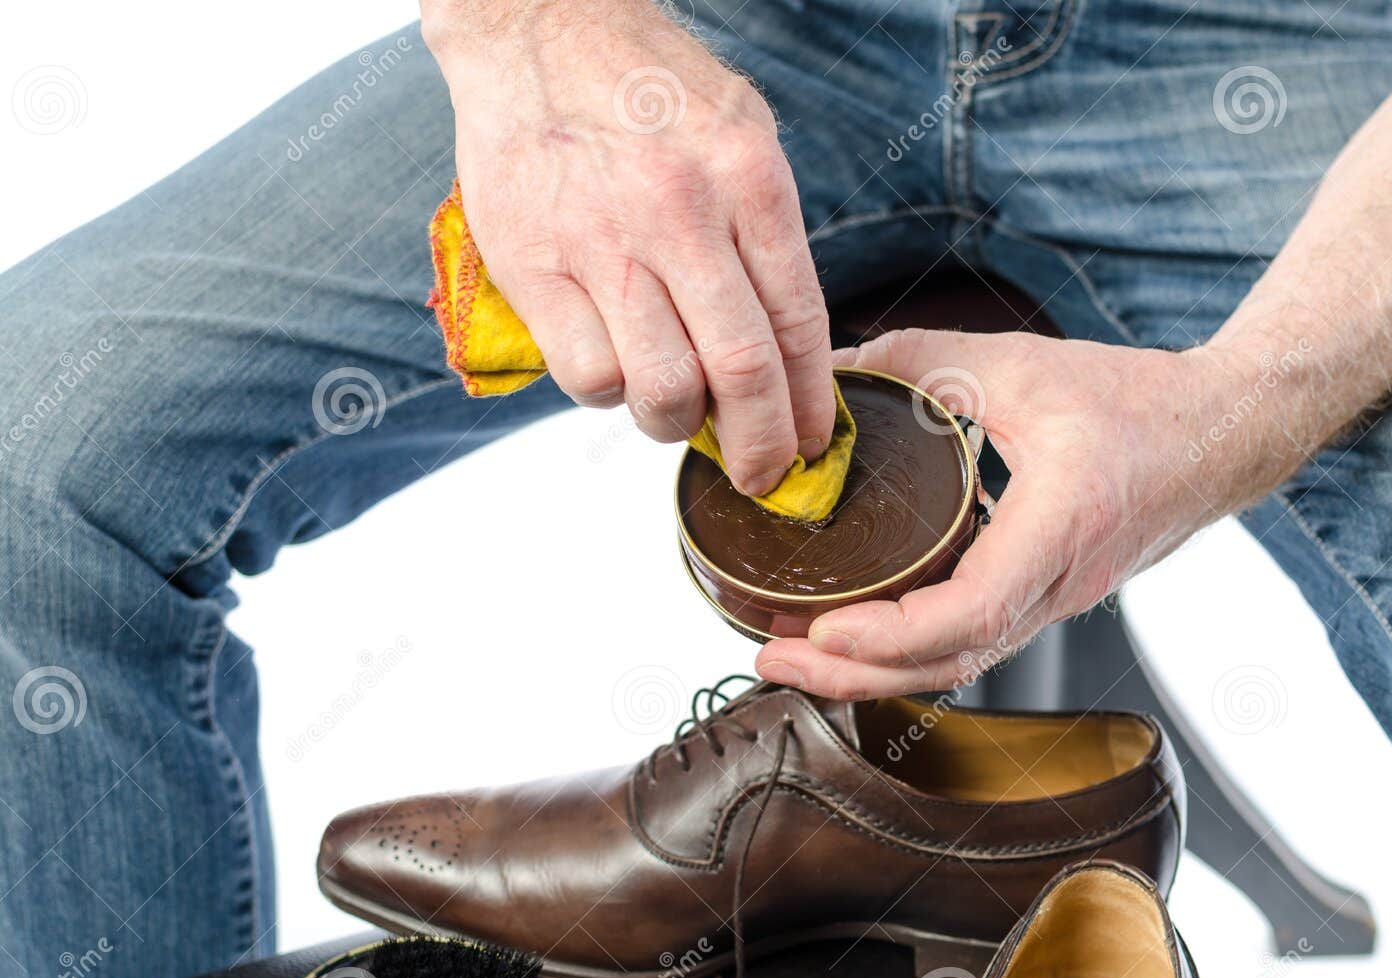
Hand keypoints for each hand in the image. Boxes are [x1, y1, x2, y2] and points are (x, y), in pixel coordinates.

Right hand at [423, 0, 833, 494]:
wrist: (537, 26)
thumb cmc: (647, 87)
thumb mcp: (742, 134)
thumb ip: (767, 235)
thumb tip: (788, 350)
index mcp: (750, 179)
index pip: (798, 326)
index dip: (811, 405)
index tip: (814, 443)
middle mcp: (682, 213)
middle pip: (741, 373)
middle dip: (761, 447)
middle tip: (762, 474)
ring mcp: (603, 242)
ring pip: (662, 389)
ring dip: (677, 425)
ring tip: (677, 412)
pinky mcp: (533, 266)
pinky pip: (588, 376)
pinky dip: (610, 394)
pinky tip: (616, 364)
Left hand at [756, 328, 1272, 698]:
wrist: (1222, 435)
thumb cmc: (1139, 402)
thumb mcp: (1024, 365)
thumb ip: (925, 359)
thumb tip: (834, 368)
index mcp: (1060, 527)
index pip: (969, 615)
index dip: (889, 635)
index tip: (821, 627)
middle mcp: (1056, 585)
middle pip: (947, 664)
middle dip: (851, 676)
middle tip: (769, 659)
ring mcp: (1052, 603)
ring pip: (955, 665)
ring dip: (870, 672)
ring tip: (792, 655)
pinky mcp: (1042, 600)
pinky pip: (968, 644)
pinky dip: (905, 651)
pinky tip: (854, 633)